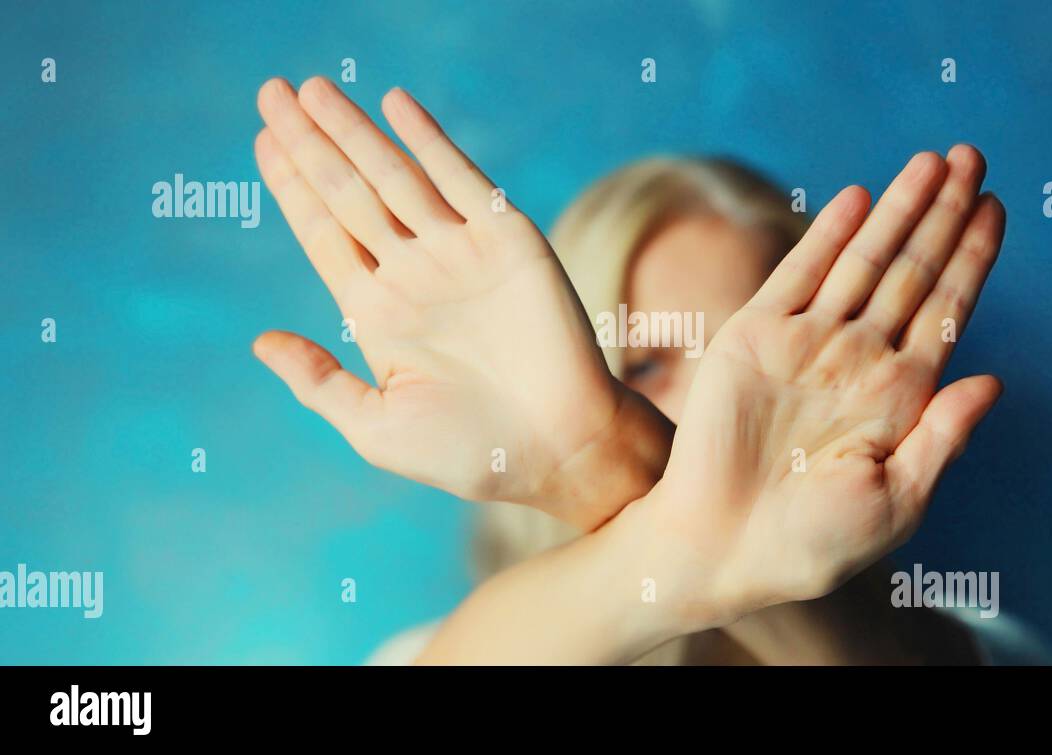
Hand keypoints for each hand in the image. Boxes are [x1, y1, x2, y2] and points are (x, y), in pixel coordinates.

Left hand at [251, 77, 669, 527]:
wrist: (560, 453)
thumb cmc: (470, 454)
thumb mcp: (376, 426)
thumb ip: (319, 381)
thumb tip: (260, 341)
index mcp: (377, 313)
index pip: (324, 233)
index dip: (292, 188)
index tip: (261, 143)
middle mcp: (414, 273)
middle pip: (348, 194)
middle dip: (309, 145)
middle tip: (271, 94)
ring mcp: (459, 254)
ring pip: (394, 177)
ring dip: (353, 132)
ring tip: (311, 90)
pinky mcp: (507, 241)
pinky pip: (461, 180)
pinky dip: (428, 141)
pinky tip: (394, 105)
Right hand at [640, 147, 1005, 625]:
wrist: (721, 550)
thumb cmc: (811, 543)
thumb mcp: (897, 502)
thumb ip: (943, 438)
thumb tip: (996, 381)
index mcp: (899, 397)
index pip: (947, 310)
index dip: (974, 258)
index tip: (997, 209)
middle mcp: (858, 359)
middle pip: (913, 270)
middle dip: (944, 213)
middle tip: (973, 155)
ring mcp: (806, 342)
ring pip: (864, 260)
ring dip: (898, 209)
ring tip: (934, 160)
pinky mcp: (754, 336)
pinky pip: (799, 274)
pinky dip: (828, 235)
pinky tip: (860, 197)